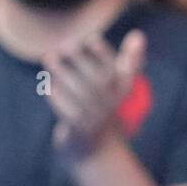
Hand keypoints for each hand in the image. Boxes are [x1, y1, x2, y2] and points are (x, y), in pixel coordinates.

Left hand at [43, 30, 145, 160]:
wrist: (96, 151)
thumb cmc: (104, 107)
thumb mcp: (119, 86)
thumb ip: (129, 60)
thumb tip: (138, 34)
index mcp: (122, 92)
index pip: (117, 71)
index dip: (105, 55)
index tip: (90, 37)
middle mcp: (111, 106)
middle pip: (97, 81)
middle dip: (80, 61)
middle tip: (63, 44)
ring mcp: (96, 119)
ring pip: (80, 94)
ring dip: (63, 73)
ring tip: (48, 56)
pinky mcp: (79, 131)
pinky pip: (68, 112)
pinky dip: (57, 96)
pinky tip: (47, 84)